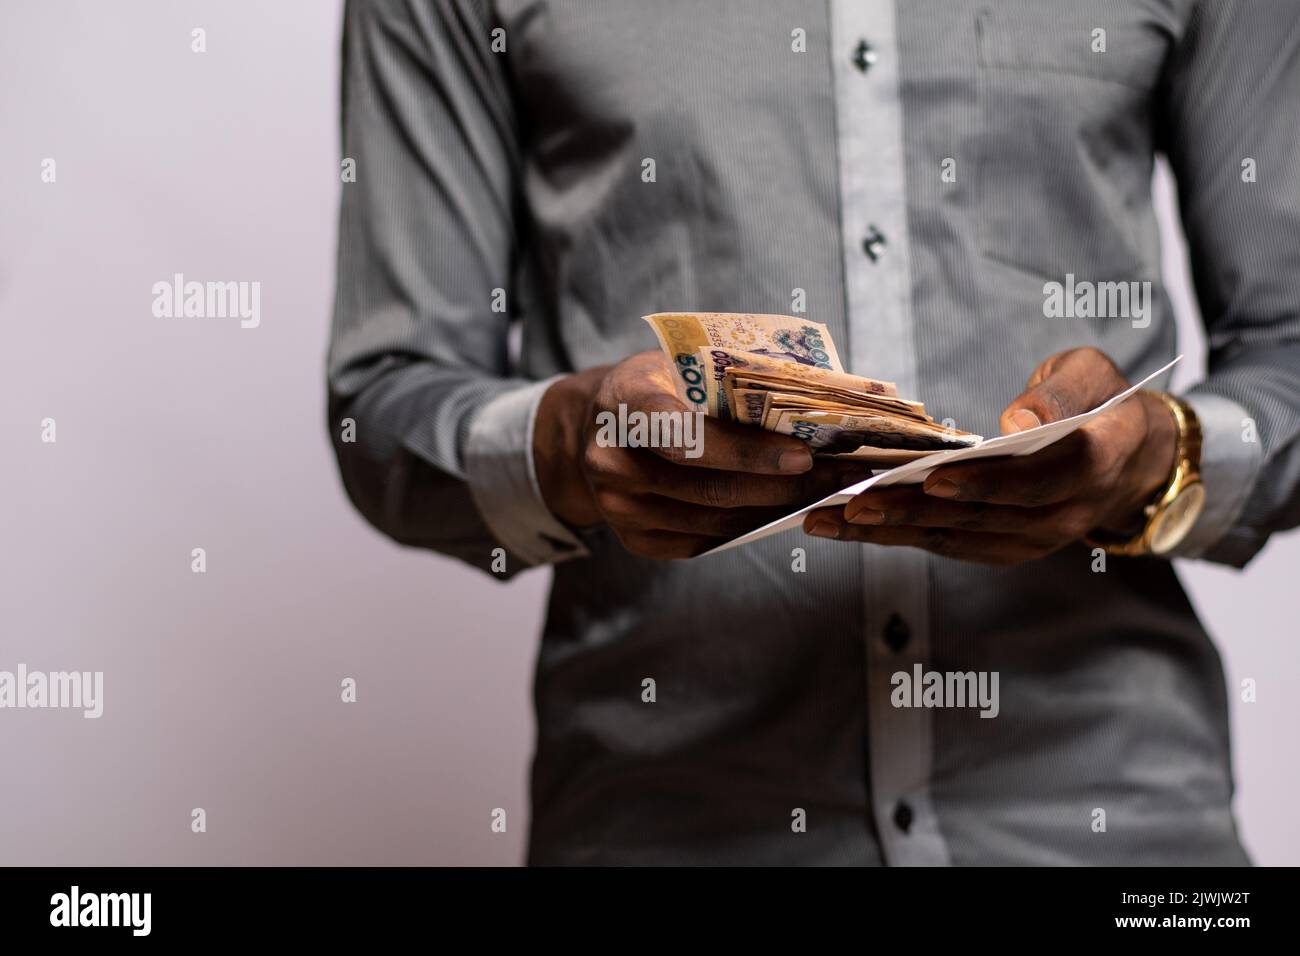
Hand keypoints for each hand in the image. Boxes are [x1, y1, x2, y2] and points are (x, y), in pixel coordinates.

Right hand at [536, 351, 873, 558]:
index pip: (686, 433)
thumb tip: (818, 397)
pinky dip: (747, 528)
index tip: (803, 455)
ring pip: (711, 520)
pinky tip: (780, 512)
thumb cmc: (655, 386)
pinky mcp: (632, 539)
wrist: (592, 430)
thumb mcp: (680, 362)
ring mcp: (618, 507)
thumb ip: (731, 378)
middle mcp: (612, 461)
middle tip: (834, 478)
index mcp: (625, 402)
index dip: (747, 451)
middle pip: (706, 486)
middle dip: (780, 485)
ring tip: (819, 495)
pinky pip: (701, 542)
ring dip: (772, 511)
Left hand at [801, 347, 1178, 564]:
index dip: (986, 483)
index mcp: (1091, 467)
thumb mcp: (1093, 375)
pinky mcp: (1002, 549)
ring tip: (825, 518)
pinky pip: (944, 543)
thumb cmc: (1101, 403)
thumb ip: (1061, 393)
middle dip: (910, 511)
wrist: (1129, 460)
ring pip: (951, 537)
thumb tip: (1017, 422)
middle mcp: (1062, 516)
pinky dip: (894, 535)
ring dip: (886, 531)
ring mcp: (1031, 540)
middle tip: (852, 503)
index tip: (935, 479)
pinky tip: (846, 524)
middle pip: (980, 518)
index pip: (1036, 482)